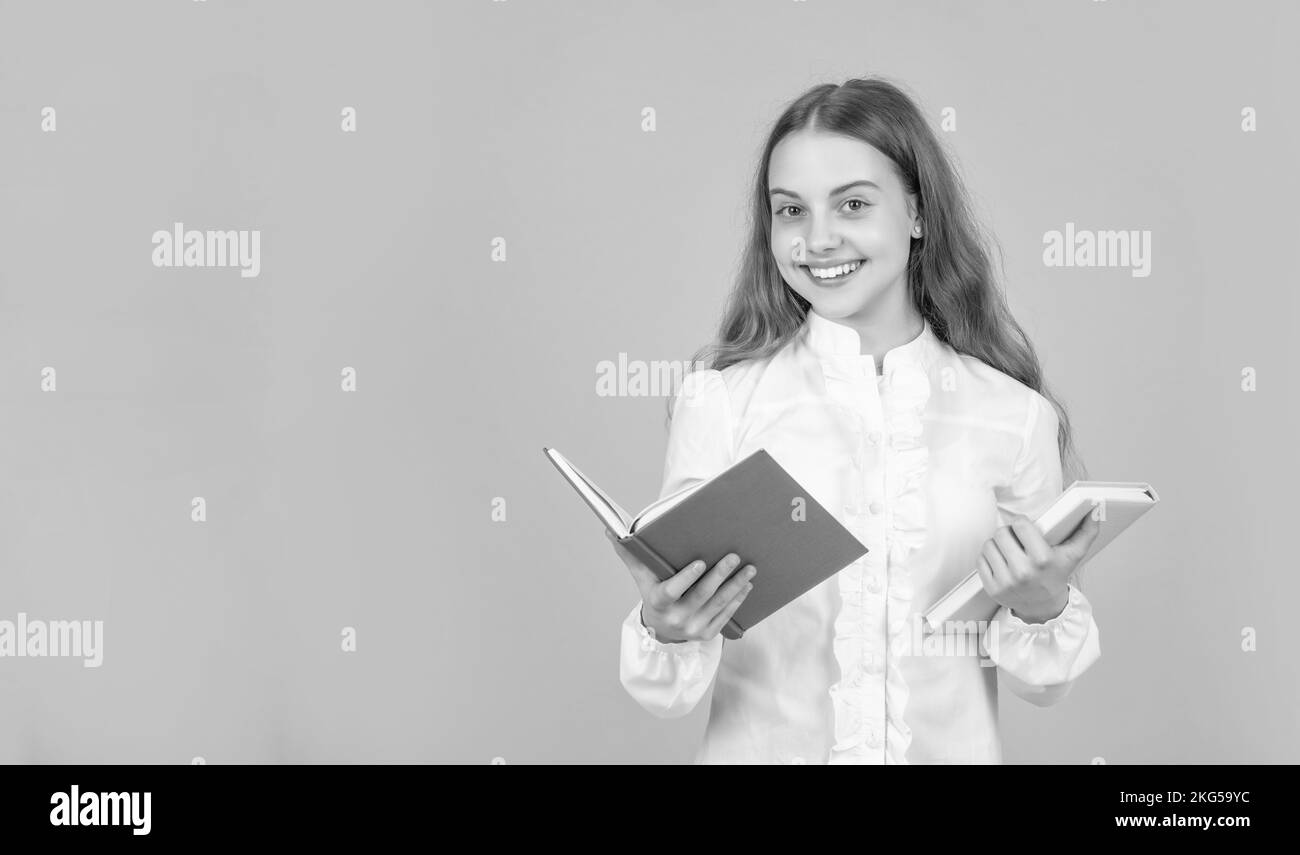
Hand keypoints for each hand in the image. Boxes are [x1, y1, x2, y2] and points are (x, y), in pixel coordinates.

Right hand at [606, 529, 755, 642]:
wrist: (662, 630)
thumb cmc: (653, 594)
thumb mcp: (641, 578)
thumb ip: (630, 555)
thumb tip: (610, 530)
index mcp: (659, 603)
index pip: (673, 591)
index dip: (687, 578)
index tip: (701, 562)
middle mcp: (676, 619)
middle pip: (702, 595)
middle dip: (720, 575)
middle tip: (734, 556)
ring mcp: (694, 629)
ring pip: (719, 604)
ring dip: (736, 586)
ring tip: (749, 568)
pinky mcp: (708, 634)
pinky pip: (727, 615)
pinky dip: (738, 599)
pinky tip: (747, 585)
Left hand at [976, 509, 1101, 623]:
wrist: (1043, 606)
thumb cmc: (1056, 575)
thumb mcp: (1073, 555)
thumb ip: (1086, 531)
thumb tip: (1095, 511)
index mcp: (1042, 559)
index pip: (1020, 525)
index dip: (1021, 523)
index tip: (1025, 528)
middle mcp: (1023, 572)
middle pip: (1001, 533)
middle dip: (1008, 534)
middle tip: (1016, 541)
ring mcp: (1006, 582)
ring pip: (989, 545)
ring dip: (997, 545)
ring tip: (1008, 551)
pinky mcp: (992, 589)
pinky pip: (981, 560)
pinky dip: (988, 558)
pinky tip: (1001, 562)